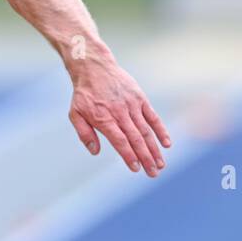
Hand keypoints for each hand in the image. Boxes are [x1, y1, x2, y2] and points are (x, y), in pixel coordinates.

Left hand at [67, 56, 170, 176]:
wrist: (94, 67)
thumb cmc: (84, 94)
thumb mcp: (75, 114)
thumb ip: (84, 133)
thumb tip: (95, 152)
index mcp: (104, 118)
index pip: (120, 141)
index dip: (129, 155)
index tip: (136, 168)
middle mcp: (120, 113)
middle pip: (136, 139)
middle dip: (146, 158)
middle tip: (153, 173)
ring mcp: (132, 105)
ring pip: (146, 130)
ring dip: (155, 148)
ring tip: (161, 164)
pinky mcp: (140, 99)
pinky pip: (153, 116)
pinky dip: (161, 130)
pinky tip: (167, 143)